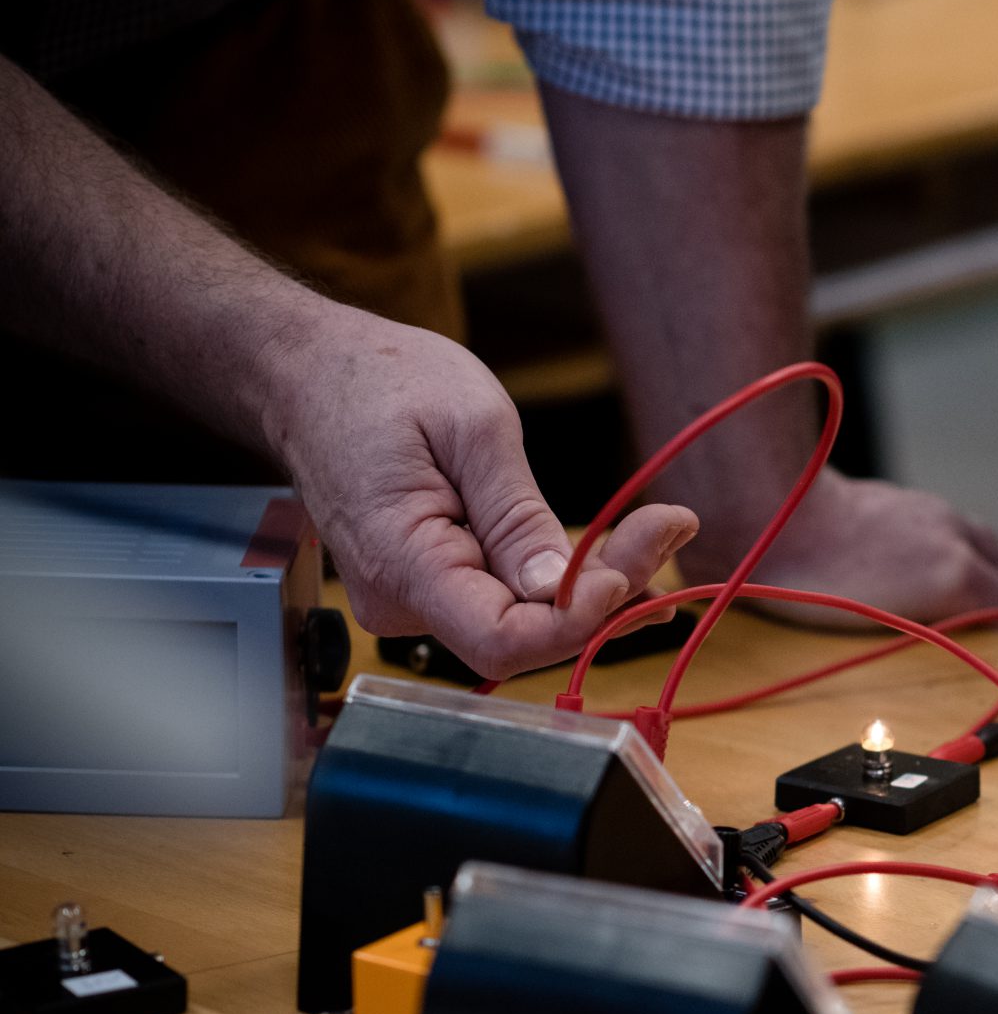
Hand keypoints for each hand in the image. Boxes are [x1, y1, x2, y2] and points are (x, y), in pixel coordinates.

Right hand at [259, 304, 696, 678]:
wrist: (308, 371)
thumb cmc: (378, 380)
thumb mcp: (469, 427)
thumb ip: (517, 516)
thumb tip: (563, 591)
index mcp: (401, 564)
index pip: (501, 642)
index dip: (574, 624)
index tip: (628, 576)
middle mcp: (402, 602)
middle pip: (525, 635)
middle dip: (607, 592)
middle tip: (673, 525)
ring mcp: (416, 600)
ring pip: (526, 621)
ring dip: (597, 584)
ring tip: (662, 528)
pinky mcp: (435, 586)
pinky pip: (509, 600)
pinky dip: (566, 579)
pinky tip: (624, 553)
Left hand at [692, 469, 997, 626]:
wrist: (771, 510)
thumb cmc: (812, 580)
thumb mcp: (882, 626)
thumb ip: (936, 632)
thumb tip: (959, 646)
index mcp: (956, 573)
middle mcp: (953, 535)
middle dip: (990, 594)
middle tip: (964, 623)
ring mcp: (927, 509)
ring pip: (967, 538)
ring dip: (961, 563)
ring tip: (926, 592)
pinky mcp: (898, 496)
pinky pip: (932, 524)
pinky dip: (927, 544)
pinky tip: (891, 563)